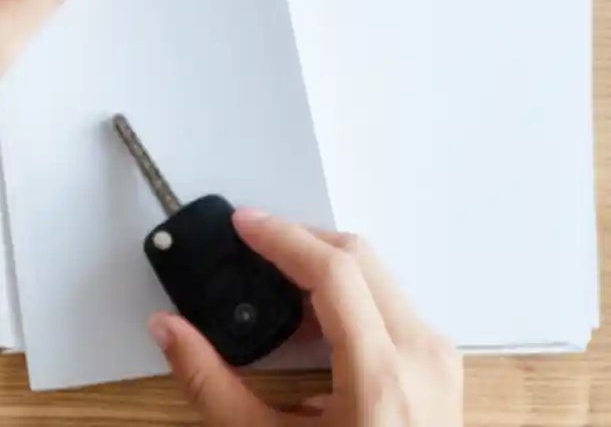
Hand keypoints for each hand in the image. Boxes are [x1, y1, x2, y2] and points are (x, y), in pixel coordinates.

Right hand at [149, 211, 463, 426]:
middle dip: (301, 241)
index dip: (282, 237)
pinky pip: (392, 304)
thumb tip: (170, 332)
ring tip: (274, 282)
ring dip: (325, 268)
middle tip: (251, 242)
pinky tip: (311, 319)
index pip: (334, 271)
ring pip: (379, 276)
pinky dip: (349, 297)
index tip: (243, 223)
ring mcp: (438, 358)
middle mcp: (422, 355)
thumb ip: (212, 386)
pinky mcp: (440, 365)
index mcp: (383, 376)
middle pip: (360, 259)